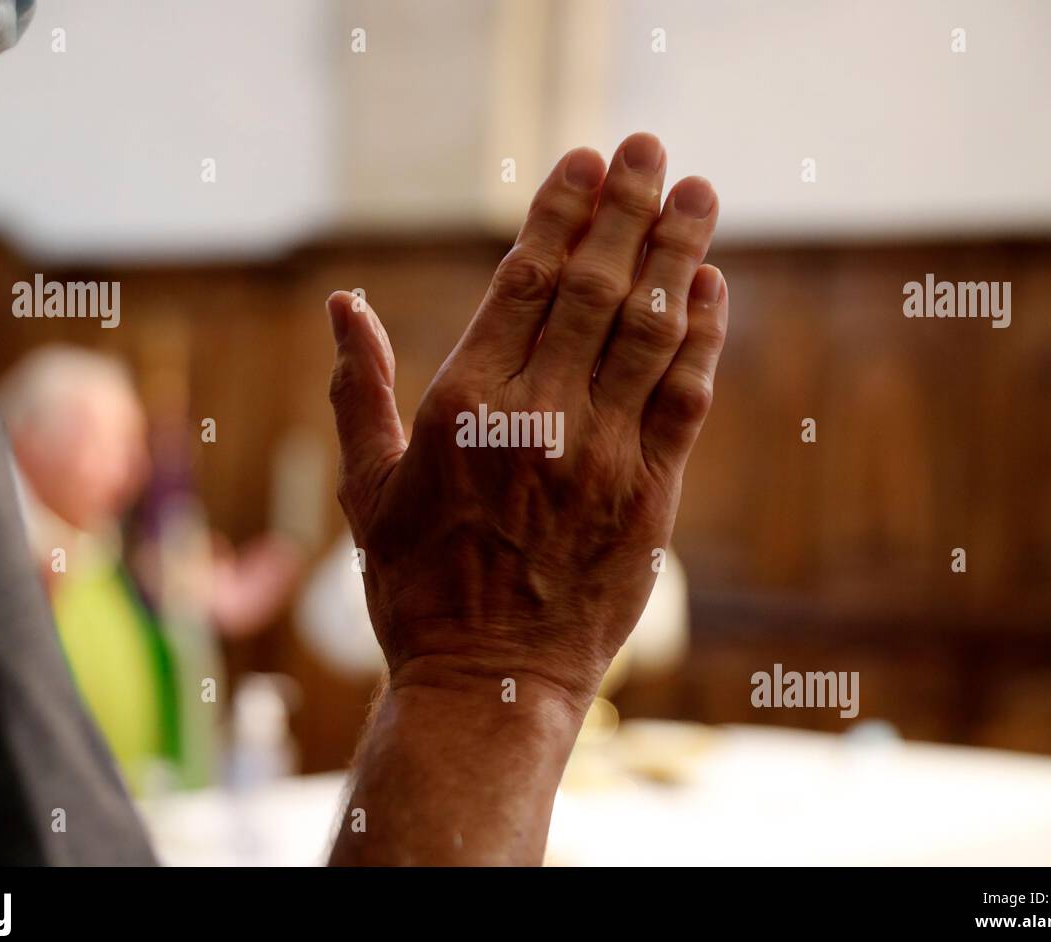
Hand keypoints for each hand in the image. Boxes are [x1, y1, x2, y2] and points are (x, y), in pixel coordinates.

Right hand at [328, 131, 726, 712]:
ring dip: (678, 253)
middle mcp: (538, 419)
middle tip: (651, 147)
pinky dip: (701, 337)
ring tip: (698, 192)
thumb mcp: (367, 490)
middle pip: (595, 288)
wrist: (489, 686)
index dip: (561, 211)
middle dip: (628, 207)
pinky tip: (709, 287)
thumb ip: (357, 390)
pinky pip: (684, 398)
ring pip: (650, 331)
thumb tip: (341, 306)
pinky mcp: (650, 494)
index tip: (586, 160)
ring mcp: (601, 456)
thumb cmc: (416, 590)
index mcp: (463, 407)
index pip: (525, 281)